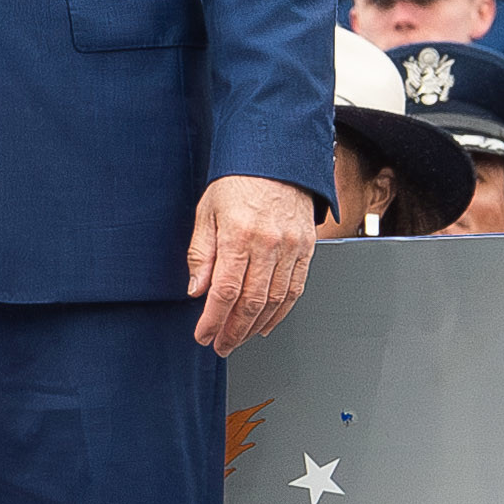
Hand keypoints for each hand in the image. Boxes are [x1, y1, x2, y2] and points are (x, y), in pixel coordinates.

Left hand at [185, 173, 317, 355]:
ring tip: (239, 339)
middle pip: (251, 302)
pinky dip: (282, 312)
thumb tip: (196, 290)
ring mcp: (292, 247)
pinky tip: (266, 324)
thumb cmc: (237, 182)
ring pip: (276, 301)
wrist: (275, 159)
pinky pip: (296, 289)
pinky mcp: (307, 248)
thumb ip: (201, 253)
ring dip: (256, 326)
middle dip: (233, 331)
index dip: (212, 320)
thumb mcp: (206, 212)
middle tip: (220, 345)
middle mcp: (269, 244)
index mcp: (239, 234)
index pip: (224, 291)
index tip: (203, 335)